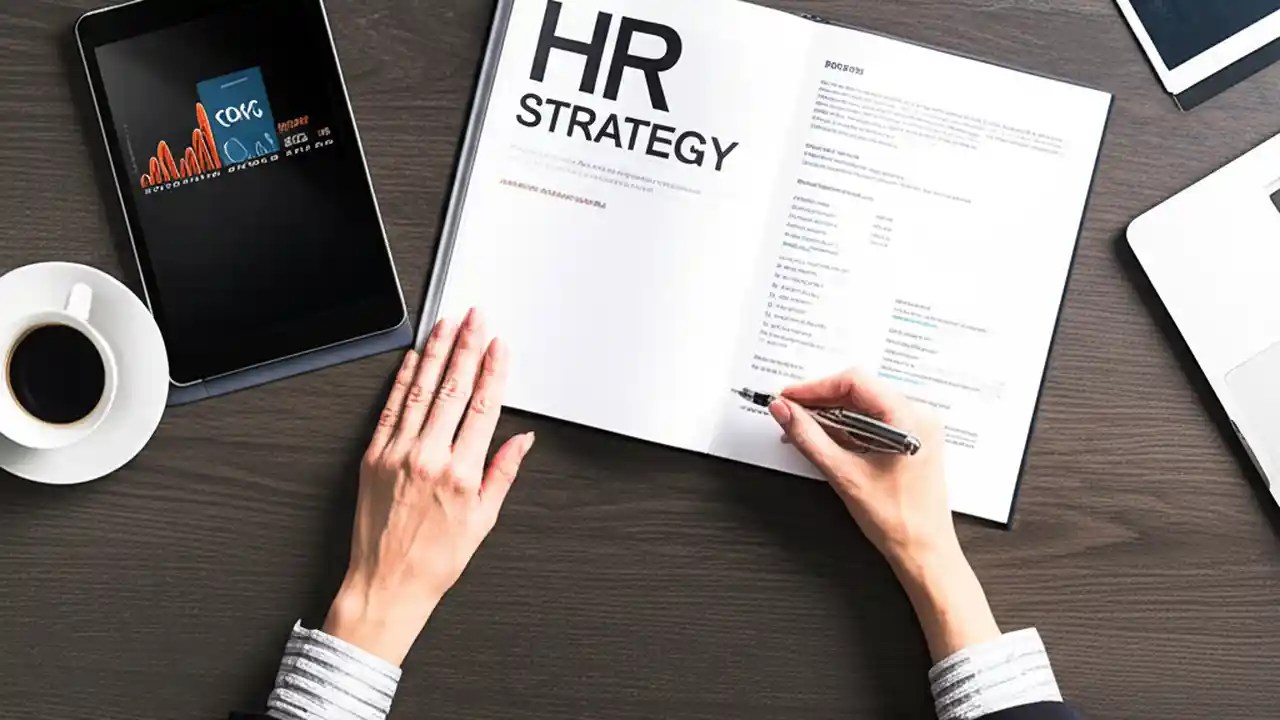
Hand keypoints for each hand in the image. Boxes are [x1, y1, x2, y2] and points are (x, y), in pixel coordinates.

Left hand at [324, 309, 535, 664]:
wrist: (386, 584)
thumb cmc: (435, 559)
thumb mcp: (484, 520)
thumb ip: (503, 473)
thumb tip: (521, 440)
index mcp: (461, 473)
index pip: (484, 407)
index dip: (494, 370)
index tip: (500, 346)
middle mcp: (428, 457)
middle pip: (453, 389)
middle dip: (467, 347)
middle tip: (475, 318)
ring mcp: (397, 454)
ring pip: (421, 391)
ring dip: (436, 353)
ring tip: (446, 325)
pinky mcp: (373, 457)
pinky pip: (390, 409)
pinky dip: (402, 380)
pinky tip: (414, 358)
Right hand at [768, 369, 953, 566]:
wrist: (923, 550)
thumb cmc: (900, 521)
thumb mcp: (844, 475)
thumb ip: (808, 437)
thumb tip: (786, 412)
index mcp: (910, 418)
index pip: (854, 381)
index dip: (815, 387)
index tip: (789, 398)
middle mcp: (918, 415)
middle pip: (858, 389)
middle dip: (819, 400)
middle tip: (789, 411)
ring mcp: (916, 426)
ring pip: (863, 404)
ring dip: (831, 414)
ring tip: (803, 428)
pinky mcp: (909, 437)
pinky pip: (872, 418)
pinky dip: (846, 425)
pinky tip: (827, 437)